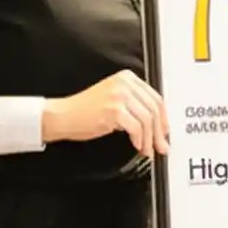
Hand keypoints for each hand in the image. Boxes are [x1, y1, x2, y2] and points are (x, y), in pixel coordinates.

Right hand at [41, 70, 168, 157]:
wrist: (63, 116)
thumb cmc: (85, 111)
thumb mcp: (113, 99)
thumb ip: (134, 103)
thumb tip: (156, 122)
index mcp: (127, 78)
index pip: (155, 97)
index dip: (163, 117)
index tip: (165, 130)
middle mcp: (125, 84)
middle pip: (154, 108)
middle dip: (160, 130)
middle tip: (161, 144)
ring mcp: (119, 96)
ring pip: (147, 119)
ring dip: (150, 138)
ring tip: (148, 149)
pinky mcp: (114, 110)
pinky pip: (136, 127)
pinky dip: (140, 140)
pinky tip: (138, 146)